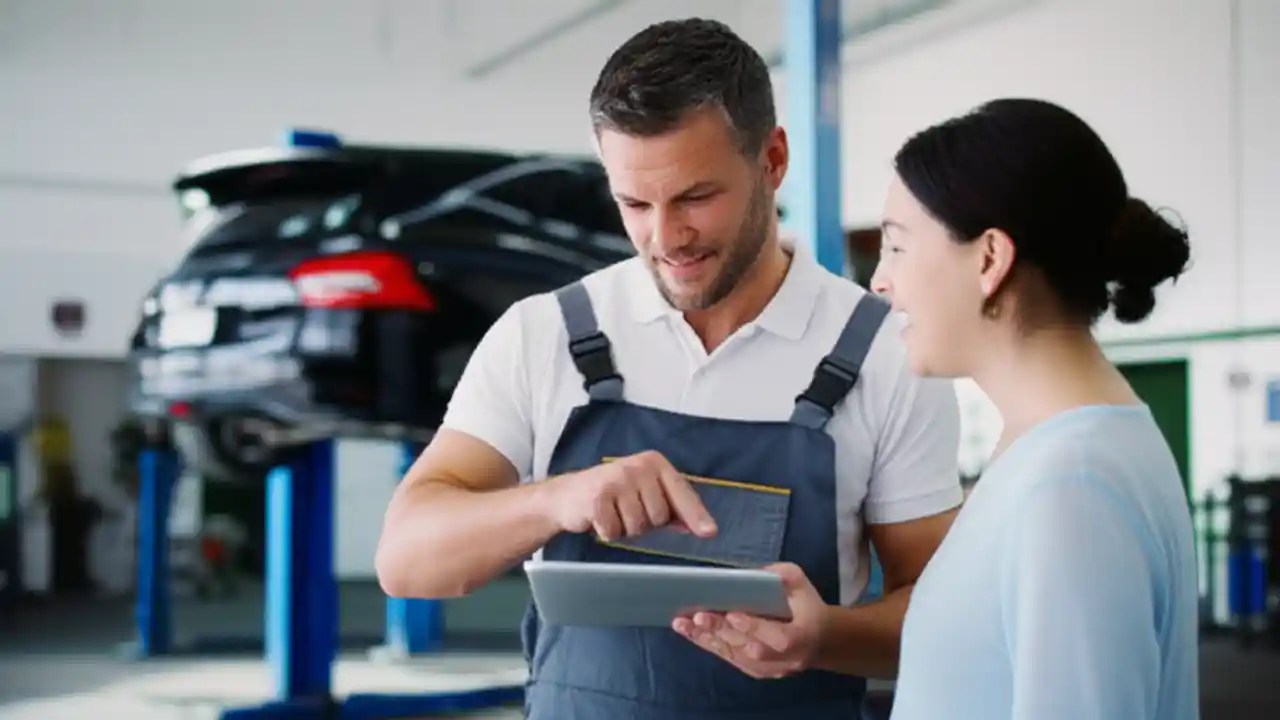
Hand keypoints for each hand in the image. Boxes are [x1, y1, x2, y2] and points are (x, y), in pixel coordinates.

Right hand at [545, 450, 716, 541]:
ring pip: (638, 526)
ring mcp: (617, 480)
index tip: (709, 533)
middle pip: (659, 516)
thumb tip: (702, 527)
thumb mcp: (645, 495)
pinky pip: (615, 532)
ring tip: (613, 514)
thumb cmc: (613, 496)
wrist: (568, 496)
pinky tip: (598, 519)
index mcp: (654, 463)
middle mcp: (638, 466)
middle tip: (626, 511)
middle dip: (645, 524)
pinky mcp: (598, 497)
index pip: (681, 491)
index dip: (695, 515)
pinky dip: (607, 533)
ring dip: (625, 529)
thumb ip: (673, 509)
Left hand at [672, 562, 828, 679]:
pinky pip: (730, 659)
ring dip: (706, 640)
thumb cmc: (808, 608)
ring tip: (682, 625)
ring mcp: (768, 669)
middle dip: (721, 631)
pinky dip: (709, 644)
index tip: (732, 614)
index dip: (754, 627)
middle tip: (697, 617)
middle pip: (749, 648)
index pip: (777, 637)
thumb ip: (785, 576)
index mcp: (800, 638)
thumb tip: (760, 573)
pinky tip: (690, 633)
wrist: (821, 641)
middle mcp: (784, 660)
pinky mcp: (755, 672)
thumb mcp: (802, 585)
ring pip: (734, 656)